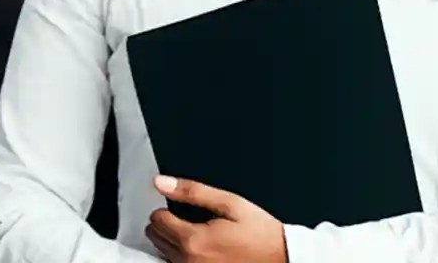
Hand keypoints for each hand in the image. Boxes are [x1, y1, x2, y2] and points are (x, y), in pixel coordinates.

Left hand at [146, 176, 286, 262]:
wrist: (282, 258)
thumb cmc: (260, 234)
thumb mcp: (229, 204)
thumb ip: (192, 192)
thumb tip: (162, 183)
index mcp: (194, 240)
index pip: (156, 220)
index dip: (165, 208)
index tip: (178, 207)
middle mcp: (189, 262)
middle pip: (155, 237)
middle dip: (166, 223)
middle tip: (187, 218)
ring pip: (163, 253)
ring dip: (172, 240)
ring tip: (196, 233)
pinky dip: (181, 256)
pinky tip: (199, 249)